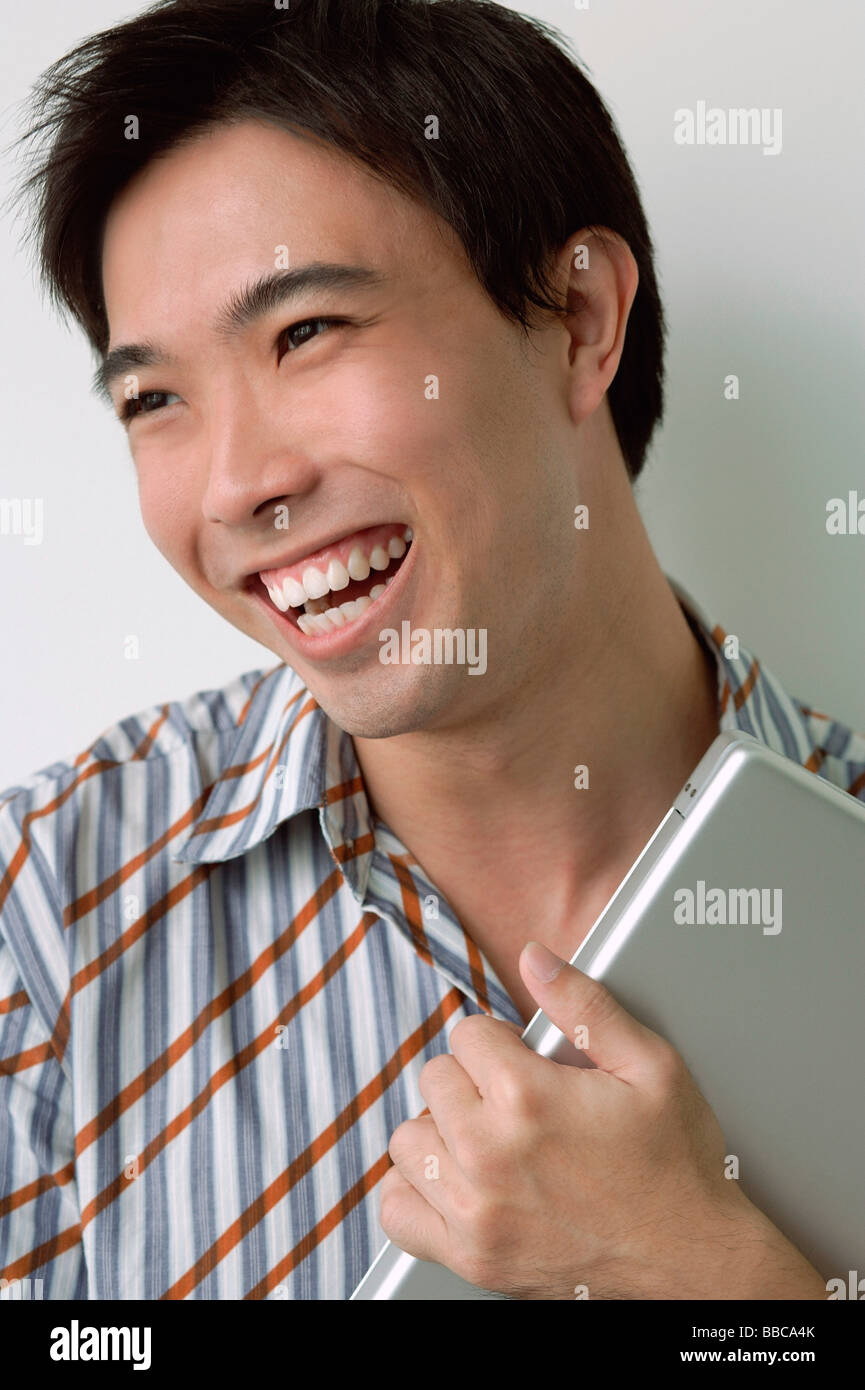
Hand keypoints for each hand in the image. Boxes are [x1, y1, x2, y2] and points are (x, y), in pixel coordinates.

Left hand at [380, 941, 826, 1298]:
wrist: (692, 1263)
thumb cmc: (676, 1167)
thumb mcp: (652, 1067)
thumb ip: (585, 1004)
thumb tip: (534, 958)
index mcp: (528, 1097)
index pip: (467, 1034)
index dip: (501, 1041)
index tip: (527, 1062)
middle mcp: (490, 1153)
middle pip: (435, 1079)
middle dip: (471, 1079)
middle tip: (515, 1100)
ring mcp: (476, 1211)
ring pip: (409, 1140)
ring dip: (441, 1132)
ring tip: (487, 1139)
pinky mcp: (471, 1256)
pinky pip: (398, 1210)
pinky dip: (416, 1194)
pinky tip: (456, 1182)